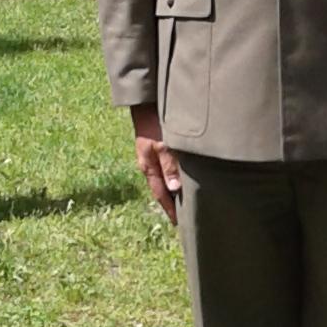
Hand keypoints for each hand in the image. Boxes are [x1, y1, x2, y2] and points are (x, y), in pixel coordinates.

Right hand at [131, 104, 182, 224]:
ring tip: (182, 201)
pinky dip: (171, 177)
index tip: (179, 224)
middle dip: (170, 203)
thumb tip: (174, 189)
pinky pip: (163, 168)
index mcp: (148, 167)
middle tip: (182, 217)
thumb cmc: (154, 123)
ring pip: (162, 179)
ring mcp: (149, 156)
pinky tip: (178, 177)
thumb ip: (170, 166)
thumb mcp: (163, 145)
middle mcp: (147, 164)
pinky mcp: (154, 147)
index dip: (170, 209)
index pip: (160, 195)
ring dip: (171, 190)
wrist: (144, 103)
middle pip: (160, 189)